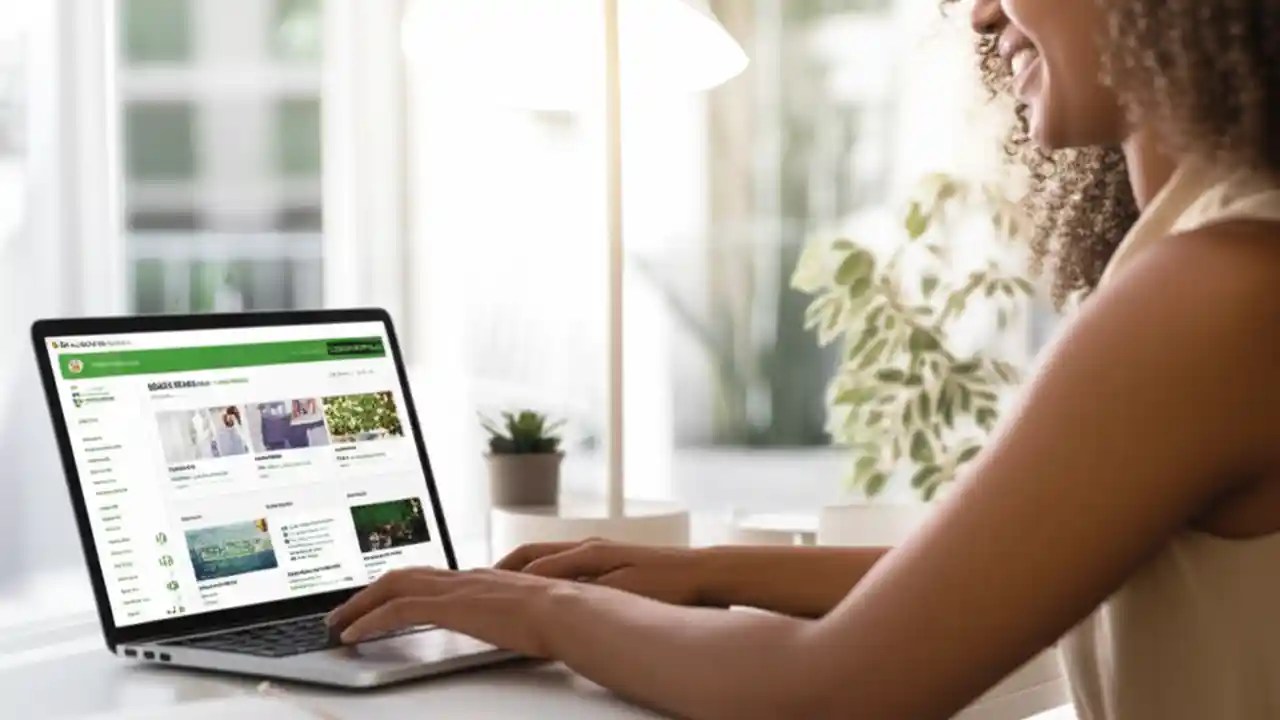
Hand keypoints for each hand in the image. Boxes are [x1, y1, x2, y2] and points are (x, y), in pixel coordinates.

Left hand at [324, 567, 568, 655]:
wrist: (570, 611)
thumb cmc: (560, 618)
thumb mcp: (528, 616)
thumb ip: (510, 618)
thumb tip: (510, 629)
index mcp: (480, 579)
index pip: (427, 576)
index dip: (397, 587)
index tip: (378, 601)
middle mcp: (463, 577)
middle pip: (402, 575)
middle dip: (367, 593)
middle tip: (343, 612)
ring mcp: (456, 588)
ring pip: (393, 586)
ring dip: (360, 605)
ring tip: (338, 623)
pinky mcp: (451, 605)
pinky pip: (398, 609)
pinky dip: (370, 620)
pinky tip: (354, 634)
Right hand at [497, 539, 708, 606]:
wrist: (704, 573)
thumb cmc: (668, 583)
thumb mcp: (624, 588)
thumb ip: (585, 587)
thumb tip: (549, 586)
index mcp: (589, 552)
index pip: (535, 564)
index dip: (507, 577)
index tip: (483, 586)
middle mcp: (590, 546)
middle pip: (535, 552)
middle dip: (506, 566)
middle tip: (480, 581)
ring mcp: (600, 551)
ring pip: (548, 556)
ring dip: (523, 568)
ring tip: (503, 583)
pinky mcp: (609, 560)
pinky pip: (564, 563)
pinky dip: (544, 573)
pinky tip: (544, 587)